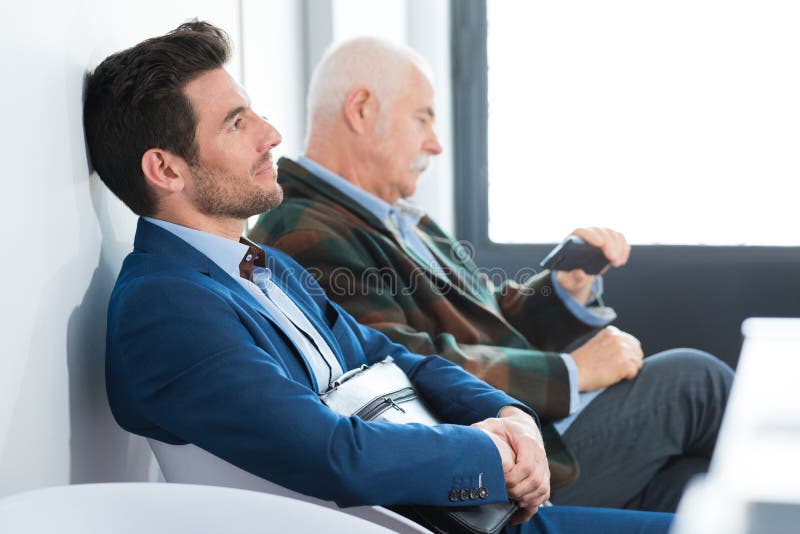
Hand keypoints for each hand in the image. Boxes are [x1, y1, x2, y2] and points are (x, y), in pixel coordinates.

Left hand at [475, 408, 549, 523]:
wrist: (522, 425)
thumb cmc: (505, 427)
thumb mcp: (491, 424)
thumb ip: (481, 431)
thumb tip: (469, 443)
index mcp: (527, 441)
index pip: (527, 466)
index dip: (513, 478)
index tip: (500, 481)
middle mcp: (540, 454)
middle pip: (535, 480)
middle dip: (518, 491)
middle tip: (503, 494)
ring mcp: (544, 465)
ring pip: (542, 488)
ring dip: (527, 499)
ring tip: (511, 502)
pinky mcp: (544, 474)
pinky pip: (545, 493)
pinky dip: (534, 502)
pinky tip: (520, 507)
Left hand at [556, 227, 630, 303]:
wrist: (578, 276)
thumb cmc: (570, 276)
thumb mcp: (567, 281)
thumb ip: (570, 279)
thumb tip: (580, 275)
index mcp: (571, 241)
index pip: (581, 232)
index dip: (591, 235)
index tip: (600, 243)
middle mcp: (586, 235)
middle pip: (599, 232)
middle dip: (608, 244)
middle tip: (613, 259)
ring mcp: (599, 236)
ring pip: (611, 234)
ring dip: (618, 247)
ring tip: (617, 263)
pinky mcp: (610, 240)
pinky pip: (620, 238)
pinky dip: (623, 249)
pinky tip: (622, 260)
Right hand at [571, 326, 643, 391]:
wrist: (573, 371)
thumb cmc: (582, 362)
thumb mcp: (596, 344)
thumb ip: (611, 343)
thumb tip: (626, 352)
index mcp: (611, 332)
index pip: (631, 342)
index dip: (627, 354)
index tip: (618, 361)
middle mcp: (619, 338)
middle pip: (637, 352)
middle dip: (631, 361)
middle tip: (617, 369)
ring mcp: (623, 350)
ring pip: (637, 363)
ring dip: (628, 370)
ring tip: (613, 373)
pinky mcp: (625, 364)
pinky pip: (634, 373)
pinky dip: (626, 377)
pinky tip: (613, 376)